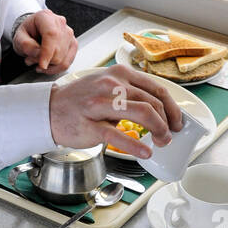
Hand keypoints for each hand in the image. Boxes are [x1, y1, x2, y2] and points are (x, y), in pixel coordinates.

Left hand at [13, 9, 77, 75]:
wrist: (33, 31)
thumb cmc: (27, 32)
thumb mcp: (19, 37)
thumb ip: (27, 46)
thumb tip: (39, 56)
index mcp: (45, 16)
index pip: (51, 34)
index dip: (47, 52)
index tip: (41, 65)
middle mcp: (60, 23)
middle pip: (58, 49)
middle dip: (43, 60)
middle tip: (30, 59)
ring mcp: (68, 33)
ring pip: (63, 58)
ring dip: (48, 65)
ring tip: (37, 60)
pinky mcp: (72, 44)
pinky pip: (67, 62)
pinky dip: (56, 68)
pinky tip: (47, 65)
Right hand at [48, 66, 182, 155]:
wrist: (49, 110)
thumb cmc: (80, 101)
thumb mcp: (107, 87)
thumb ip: (130, 94)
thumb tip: (158, 112)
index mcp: (119, 75)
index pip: (156, 88)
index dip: (172, 107)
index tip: (177, 120)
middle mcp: (112, 86)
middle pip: (152, 102)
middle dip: (167, 122)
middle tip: (169, 135)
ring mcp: (100, 104)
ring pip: (142, 113)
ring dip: (158, 130)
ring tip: (161, 142)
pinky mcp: (91, 125)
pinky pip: (118, 135)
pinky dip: (136, 145)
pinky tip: (145, 152)